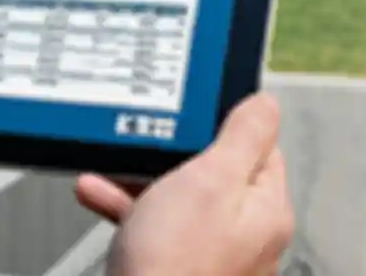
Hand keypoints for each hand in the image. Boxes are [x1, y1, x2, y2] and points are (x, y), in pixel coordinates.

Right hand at [75, 93, 293, 275]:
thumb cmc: (175, 265)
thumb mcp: (210, 180)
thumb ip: (241, 136)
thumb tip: (265, 105)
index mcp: (265, 210)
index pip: (259, 146)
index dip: (222, 123)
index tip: (192, 114)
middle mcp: (244, 234)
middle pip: (212, 170)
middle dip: (170, 151)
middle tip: (147, 141)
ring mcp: (210, 252)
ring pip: (177, 197)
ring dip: (140, 176)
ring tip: (114, 166)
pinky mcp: (176, 265)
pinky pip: (153, 224)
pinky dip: (126, 205)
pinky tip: (100, 193)